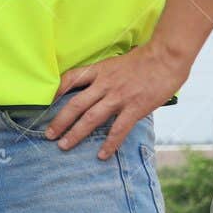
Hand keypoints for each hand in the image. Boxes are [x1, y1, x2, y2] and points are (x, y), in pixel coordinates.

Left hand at [44, 44, 190, 159]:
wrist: (166, 57)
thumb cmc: (145, 58)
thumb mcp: (117, 62)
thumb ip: (106, 75)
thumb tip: (99, 88)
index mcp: (99, 70)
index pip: (70, 79)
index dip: (56, 91)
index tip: (47, 103)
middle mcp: (104, 84)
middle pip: (75, 104)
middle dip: (60, 121)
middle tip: (48, 134)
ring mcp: (118, 97)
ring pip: (91, 118)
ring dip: (75, 133)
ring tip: (64, 145)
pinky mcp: (134, 108)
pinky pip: (118, 129)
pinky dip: (109, 144)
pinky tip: (102, 155)